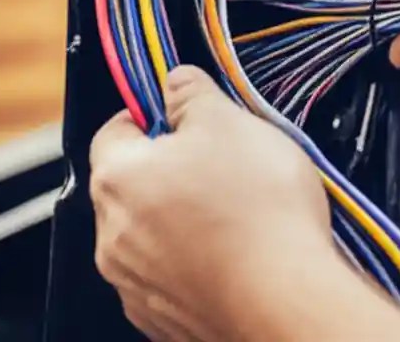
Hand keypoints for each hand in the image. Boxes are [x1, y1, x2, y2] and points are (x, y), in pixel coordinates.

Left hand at [90, 66, 331, 340]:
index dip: (151, 117)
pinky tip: (236, 254)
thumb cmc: (258, 213)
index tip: (181, 117)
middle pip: (133, 186)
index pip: (114, 130)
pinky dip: (197, 265)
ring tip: (237, 215)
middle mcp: (113, 236)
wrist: (286, 301)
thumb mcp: (230, 122)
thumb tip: (176, 82)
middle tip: (222, 165)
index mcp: (118, 178)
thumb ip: (192, 94)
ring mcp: (136, 285)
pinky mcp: (163, 320)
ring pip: (152, 236)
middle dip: (171, 172)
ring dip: (183, 222)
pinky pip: (173, 279)